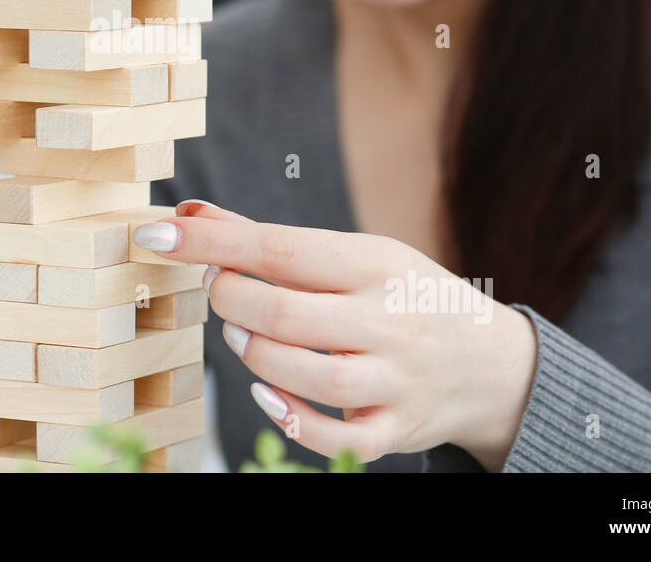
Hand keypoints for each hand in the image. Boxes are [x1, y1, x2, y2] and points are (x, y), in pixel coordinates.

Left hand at [133, 200, 537, 470]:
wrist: (492, 362)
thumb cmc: (403, 296)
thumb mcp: (353, 254)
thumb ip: (268, 239)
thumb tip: (189, 213)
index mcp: (377, 264)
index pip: (281, 247)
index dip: (212, 242)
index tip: (159, 234)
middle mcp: (391, 320)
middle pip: (287, 314)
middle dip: (231, 300)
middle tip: (218, 290)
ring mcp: (397, 379)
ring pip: (309, 375)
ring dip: (254, 354)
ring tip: (240, 335)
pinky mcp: (397, 429)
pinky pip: (338, 437)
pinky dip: (292, 419)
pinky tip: (267, 394)